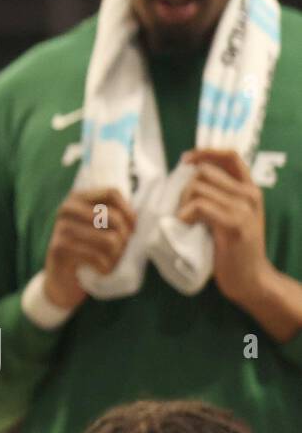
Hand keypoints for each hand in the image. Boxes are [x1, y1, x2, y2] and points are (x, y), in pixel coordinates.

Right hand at [43, 187, 136, 309]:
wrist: (61, 279)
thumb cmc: (86, 250)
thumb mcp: (97, 229)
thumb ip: (111, 216)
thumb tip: (144, 215)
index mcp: (77, 198)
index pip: (111, 193)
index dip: (129, 211)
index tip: (133, 229)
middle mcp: (67, 208)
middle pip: (114, 218)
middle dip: (124, 238)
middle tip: (121, 251)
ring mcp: (61, 227)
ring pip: (109, 240)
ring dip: (116, 255)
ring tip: (112, 261)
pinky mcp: (59, 247)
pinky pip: (97, 257)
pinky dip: (105, 267)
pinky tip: (102, 270)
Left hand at [177, 149, 273, 307]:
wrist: (250, 279)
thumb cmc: (231, 248)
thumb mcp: (228, 215)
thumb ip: (218, 194)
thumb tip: (188, 172)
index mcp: (249, 189)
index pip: (230, 156)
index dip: (206, 153)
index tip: (186, 160)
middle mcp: (250, 195)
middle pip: (205, 171)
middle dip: (185, 186)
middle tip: (182, 208)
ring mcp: (244, 209)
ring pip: (199, 187)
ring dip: (182, 202)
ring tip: (185, 219)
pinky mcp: (234, 225)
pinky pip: (200, 205)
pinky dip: (185, 214)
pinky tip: (186, 225)